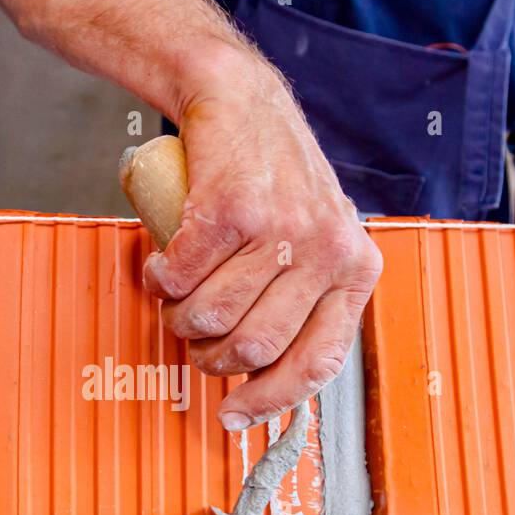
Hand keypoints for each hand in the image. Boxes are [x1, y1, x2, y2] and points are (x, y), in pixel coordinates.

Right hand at [147, 48, 382, 430]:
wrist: (238, 98)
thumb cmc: (270, 178)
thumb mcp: (314, 240)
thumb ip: (305, 300)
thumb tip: (264, 376)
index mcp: (355, 269)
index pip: (319, 361)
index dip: (270, 400)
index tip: (233, 416)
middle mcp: (327, 249)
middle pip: (254, 347)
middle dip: (210, 357)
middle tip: (194, 338)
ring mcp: (281, 228)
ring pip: (212, 317)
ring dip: (179, 318)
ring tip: (176, 296)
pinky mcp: (232, 208)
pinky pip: (181, 278)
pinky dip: (159, 282)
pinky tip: (161, 268)